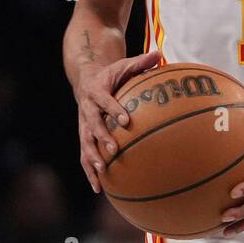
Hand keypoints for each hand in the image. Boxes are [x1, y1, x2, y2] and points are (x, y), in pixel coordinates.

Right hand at [75, 49, 163, 192]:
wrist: (87, 80)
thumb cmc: (112, 75)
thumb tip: (160, 54)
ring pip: (85, 144)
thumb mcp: (124, 65)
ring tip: (103, 172)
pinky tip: (99, 188)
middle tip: (113, 150)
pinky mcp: (84, 137)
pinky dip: (90, 172)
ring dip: (93, 158)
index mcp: (96, 92)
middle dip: (101, 138)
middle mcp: (87, 110)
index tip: (126, 120)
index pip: (105, 101)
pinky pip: (85, 156)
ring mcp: (83, 125)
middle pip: (92, 126)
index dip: (114, 110)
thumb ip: (141, 62)